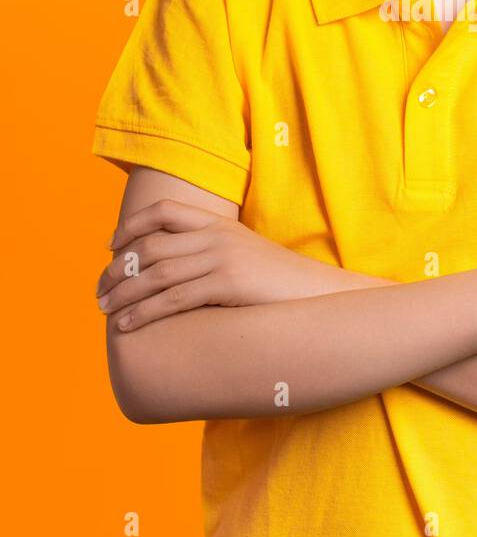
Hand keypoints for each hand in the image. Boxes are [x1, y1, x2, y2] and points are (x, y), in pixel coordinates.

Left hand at [95, 198, 303, 330]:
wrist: (316, 293)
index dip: (132, 226)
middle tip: (99, 291)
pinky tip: (128, 326)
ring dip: (124, 294)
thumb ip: (211, 253)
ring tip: (105, 310)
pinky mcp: (227, 283)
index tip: (111, 247)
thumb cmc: (277, 283)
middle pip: (151, 246)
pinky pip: (173, 298)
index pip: (164, 211)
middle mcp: (216, 235)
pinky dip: (144, 312)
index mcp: (219, 223)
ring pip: (156, 274)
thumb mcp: (243, 255)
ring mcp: (222, 258)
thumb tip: (175, 270)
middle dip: (118, 269)